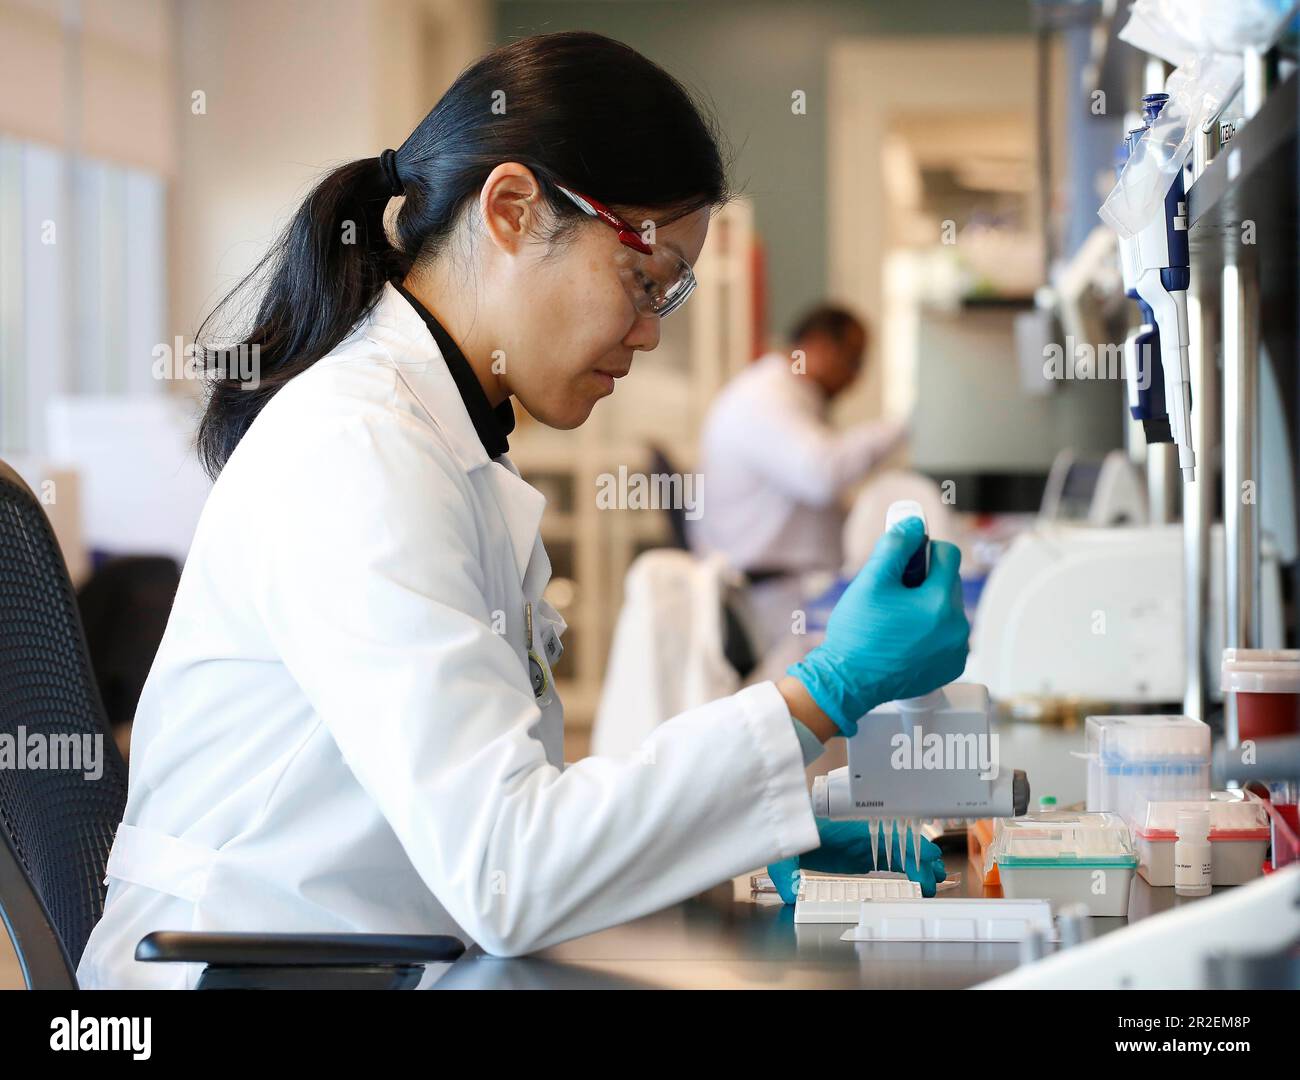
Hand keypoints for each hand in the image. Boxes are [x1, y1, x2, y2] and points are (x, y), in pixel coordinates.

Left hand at [768, 818, 946, 900]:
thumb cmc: (788, 831)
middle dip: (921, 858)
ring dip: (918, 863)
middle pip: (898, 844)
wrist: (785, 825)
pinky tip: (918, 880)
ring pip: (899, 852)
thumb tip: (791, 895)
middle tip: (936, 878)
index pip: (886, 836)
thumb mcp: (786, 853)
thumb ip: (789, 872)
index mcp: (847, 830)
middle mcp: (860, 835)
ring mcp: (863, 844)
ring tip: (935, 879)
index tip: (926, 861)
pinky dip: (906, 868)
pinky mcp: (860, 854)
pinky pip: (889, 859)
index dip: (909, 848)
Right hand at [787, 516, 967, 735]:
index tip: (902, 564)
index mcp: (939, 602)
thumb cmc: (855, 634)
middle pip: (948, 582)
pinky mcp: (951, 666)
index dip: (922, 552)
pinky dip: (931, 631)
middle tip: (892, 597)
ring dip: (927, 606)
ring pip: (947, 608)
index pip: (947, 554)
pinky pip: (948, 634)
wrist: (848, 682)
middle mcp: (956, 627)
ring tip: (896, 621)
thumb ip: (895, 545)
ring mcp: (956, 650)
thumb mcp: (870, 581)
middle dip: (924, 582)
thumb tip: (913, 522)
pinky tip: (904, 639)